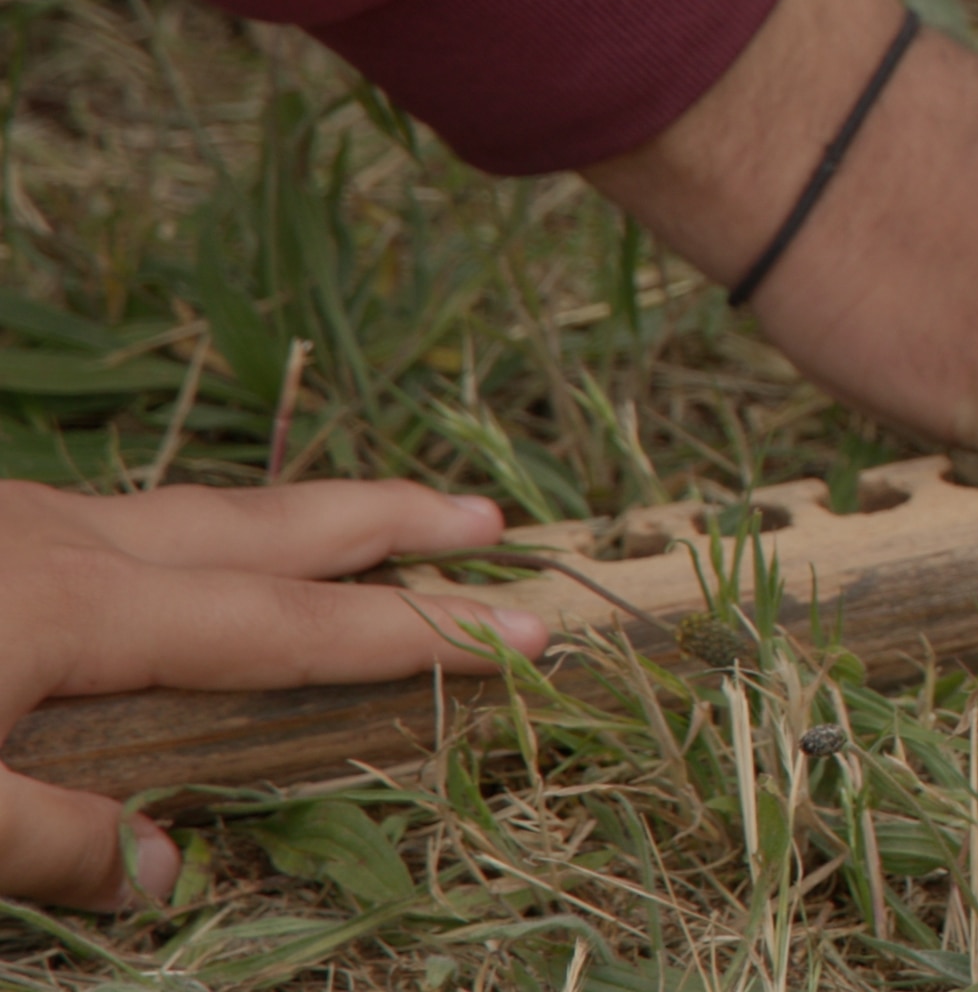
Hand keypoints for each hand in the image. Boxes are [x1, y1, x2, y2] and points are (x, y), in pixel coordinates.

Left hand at [0, 481, 539, 910]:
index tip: (522, 631)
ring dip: (301, 520)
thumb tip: (165, 873)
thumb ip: (47, 840)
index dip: (411, 632)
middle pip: (268, 526)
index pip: (287, 625)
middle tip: (489, 520)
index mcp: (78, 607)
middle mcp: (76, 541)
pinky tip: (194, 560)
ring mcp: (27, 519)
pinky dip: (208, 532)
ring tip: (371, 525)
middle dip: (389, 521)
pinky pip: (131, 518)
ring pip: (200, 510)